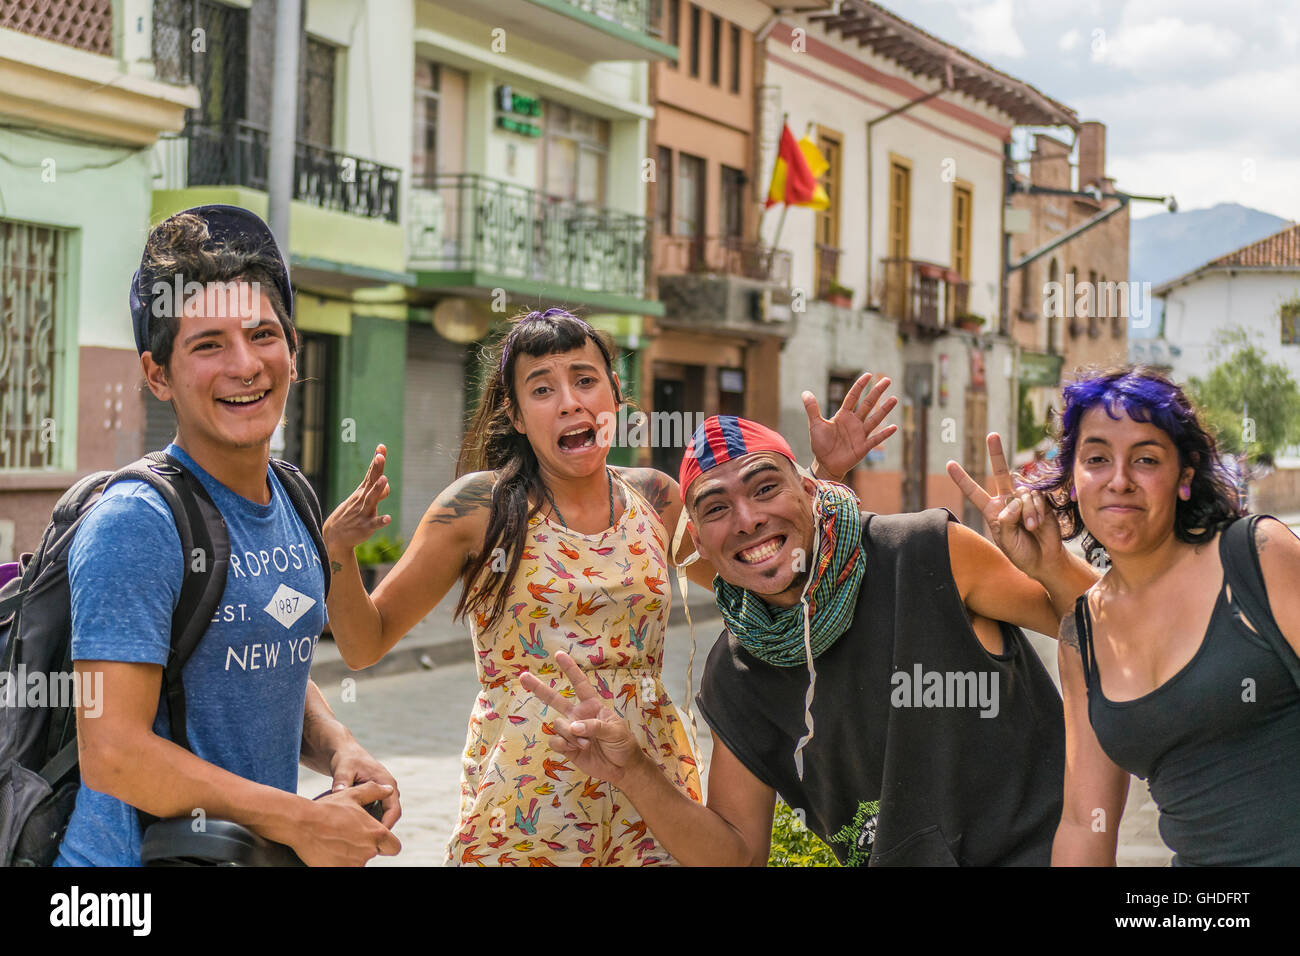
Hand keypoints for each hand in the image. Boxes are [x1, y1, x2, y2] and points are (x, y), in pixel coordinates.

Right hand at [289, 781, 400, 866]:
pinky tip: (330, 852)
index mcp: (376, 833)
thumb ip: (374, 792)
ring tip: (336, 842)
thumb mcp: (353, 795)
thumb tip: (389, 790)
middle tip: (349, 837)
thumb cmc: (327, 808)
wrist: (302, 824)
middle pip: (374, 854)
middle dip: (366, 847)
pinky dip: (339, 863)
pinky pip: (344, 868)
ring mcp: (354, 864)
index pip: (394, 847)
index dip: (386, 843)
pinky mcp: (338, 871)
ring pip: (359, 862)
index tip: (376, 839)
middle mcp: (368, 851)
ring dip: (351, 855)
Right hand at [323, 444, 390, 552]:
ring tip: (384, 480)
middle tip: (380, 457)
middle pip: (371, 482)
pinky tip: (388, 518)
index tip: (381, 447)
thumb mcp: (363, 501)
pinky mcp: (366, 527)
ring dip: (378, 490)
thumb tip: (387, 484)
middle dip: (376, 469)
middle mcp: (363, 499)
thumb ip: (377, 491)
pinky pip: (374, 523)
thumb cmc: (352, 514)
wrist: (334, 536)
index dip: (376, 460)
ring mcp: (364, 512)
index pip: (371, 473)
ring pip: (372, 499)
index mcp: (363, 491)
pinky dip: (381, 521)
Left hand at [329, 743, 401, 828]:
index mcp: (386, 781)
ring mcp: (383, 793)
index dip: (386, 826)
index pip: (393, 809)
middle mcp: (389, 788)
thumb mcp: (343, 768)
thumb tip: (339, 792)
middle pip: (390, 816)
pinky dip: (366, 820)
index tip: (373, 836)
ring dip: (372, 825)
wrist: (344, 752)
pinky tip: (351, 825)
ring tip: (355, 834)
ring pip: (382, 816)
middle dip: (379, 829)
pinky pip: (375, 814)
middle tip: (362, 841)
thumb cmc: (346, 759)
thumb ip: (342, 781)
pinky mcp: (376, 797)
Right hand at [519, 652, 645, 786]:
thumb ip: (594, 726)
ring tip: (586, 744)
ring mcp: (570, 731)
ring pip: (556, 725)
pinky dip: (563, 745)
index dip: (570, 669)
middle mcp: (578, 715)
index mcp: (592, 705)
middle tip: (523, 676)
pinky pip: (554, 741)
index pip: (579, 684)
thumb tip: (573, 726)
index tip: (558, 655)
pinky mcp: (566, 747)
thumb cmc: (623, 744)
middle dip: (538, 688)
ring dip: (570, 734)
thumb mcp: (615, 731)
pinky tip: (575, 749)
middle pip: (554, 699)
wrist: (621, 768)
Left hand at [806, 372, 897, 479]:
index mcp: (843, 415)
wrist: (825, 464)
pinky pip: (876, 439)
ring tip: (894, 399)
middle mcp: (854, 422)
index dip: (860, 386)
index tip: (868, 375)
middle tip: (887, 380)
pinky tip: (894, 427)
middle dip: (877, 392)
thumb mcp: (815, 424)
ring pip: (875, 419)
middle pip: (868, 404)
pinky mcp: (863, 447)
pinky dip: (884, 434)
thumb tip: (805, 392)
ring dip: (884, 410)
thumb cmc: (821, 444)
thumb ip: (812, 409)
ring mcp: (860, 434)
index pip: (853, 397)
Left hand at [946, 433, 1063, 578]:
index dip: (962, 479)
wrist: (1043, 559)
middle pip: (1001, 472)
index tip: (949, 464)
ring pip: (1021, 494)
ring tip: (1029, 528)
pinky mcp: (1041, 501)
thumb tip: (1014, 501)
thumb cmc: (1021, 552)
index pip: (974, 492)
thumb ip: (1005, 520)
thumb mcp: (1005, 539)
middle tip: (992, 434)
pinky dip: (1035, 512)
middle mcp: (1007, 500)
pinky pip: (1035, 498)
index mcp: (992, 510)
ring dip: (1025, 513)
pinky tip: (1037, 525)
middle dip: (996, 452)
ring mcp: (1024, 499)